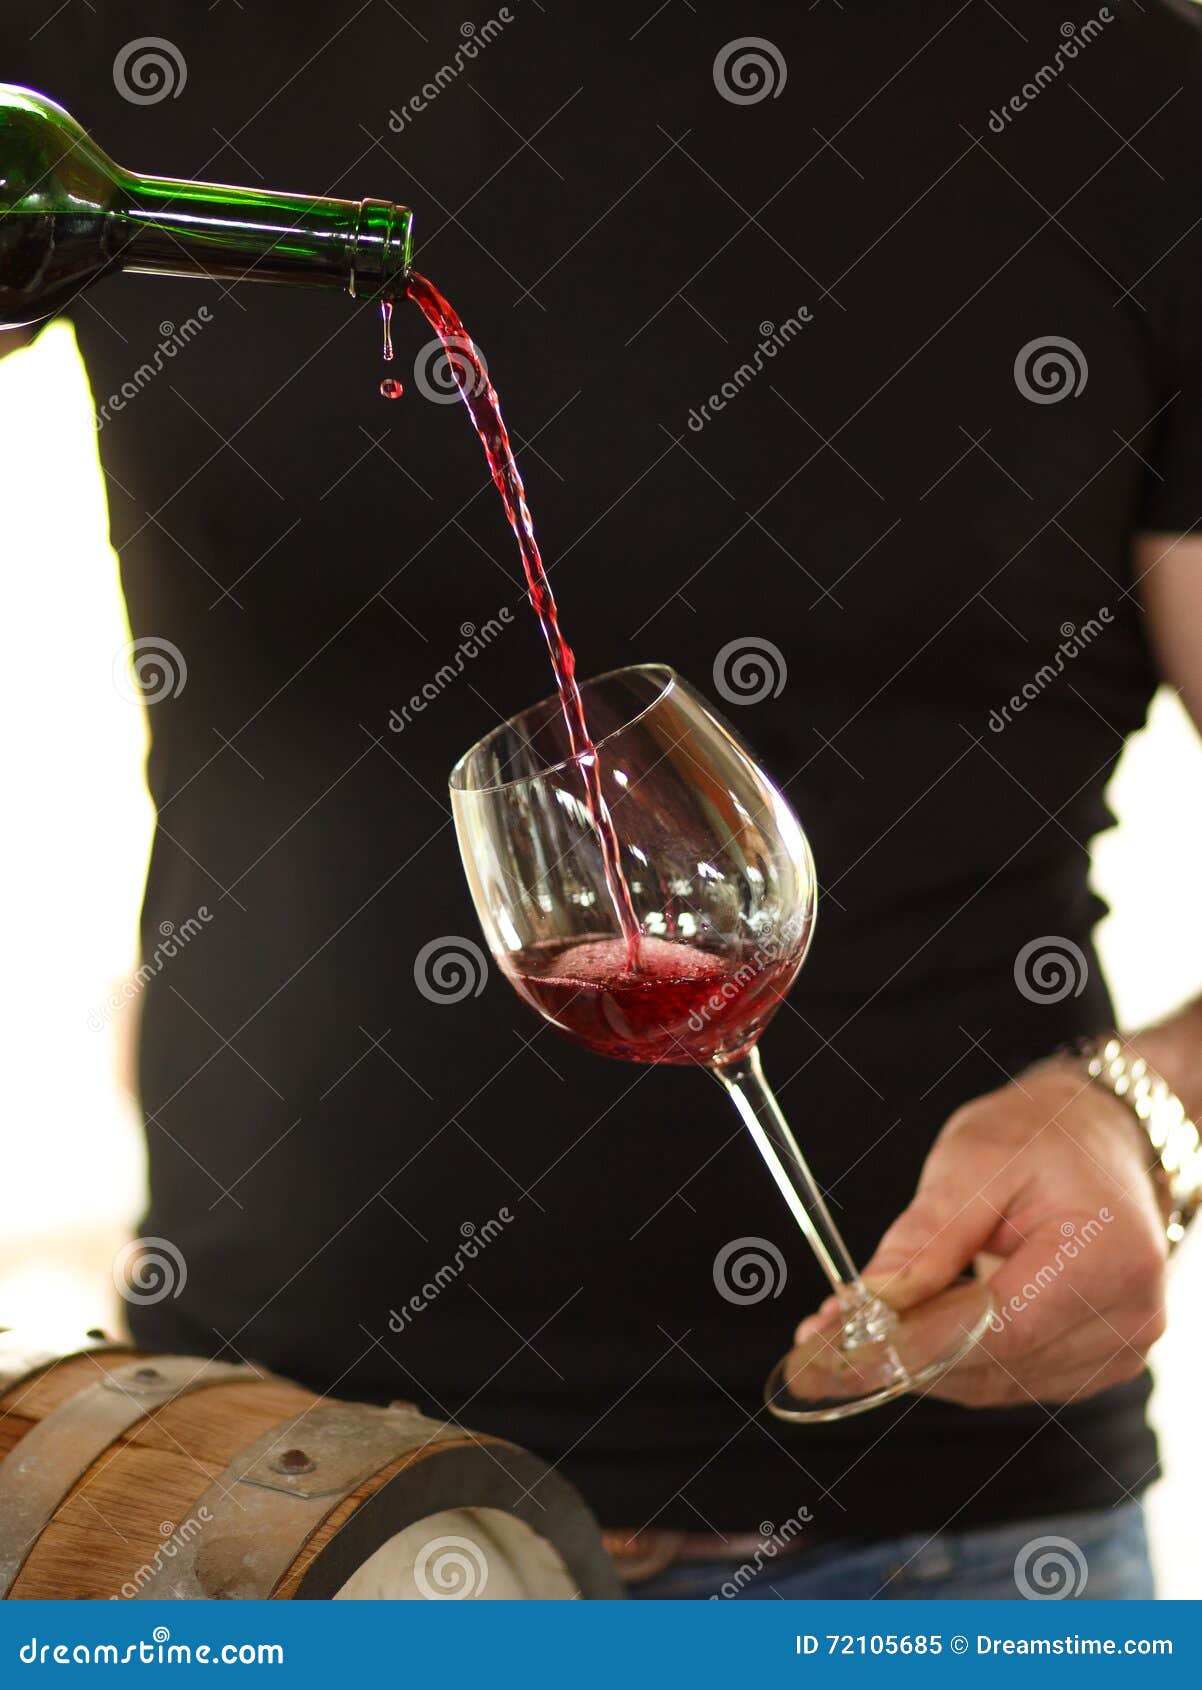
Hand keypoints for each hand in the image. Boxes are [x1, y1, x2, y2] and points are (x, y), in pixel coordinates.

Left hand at [790, 1060, 1168, 1406]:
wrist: (1103, 1137)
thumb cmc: (1047, 1134)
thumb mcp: (977, 1158)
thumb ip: (929, 1234)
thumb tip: (875, 1298)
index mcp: (1107, 1260)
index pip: (994, 1329)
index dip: (907, 1347)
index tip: (830, 1350)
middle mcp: (1124, 1319)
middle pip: (990, 1366)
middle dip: (894, 1358)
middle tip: (812, 1349)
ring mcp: (1114, 1349)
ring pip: (991, 1382)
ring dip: (913, 1364)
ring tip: (841, 1334)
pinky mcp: (1091, 1360)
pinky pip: (1005, 1375)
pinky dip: (946, 1359)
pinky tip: (897, 1334)